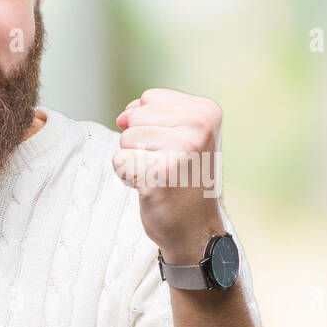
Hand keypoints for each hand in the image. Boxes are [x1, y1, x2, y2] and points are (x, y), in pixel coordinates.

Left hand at [112, 87, 225, 262]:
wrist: (196, 228)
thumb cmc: (184, 179)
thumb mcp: (182, 135)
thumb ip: (152, 113)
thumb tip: (122, 116)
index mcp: (206, 112)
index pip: (148, 98)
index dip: (150, 125)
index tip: (173, 149)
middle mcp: (199, 127)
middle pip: (134, 116)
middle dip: (140, 143)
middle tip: (166, 166)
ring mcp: (182, 150)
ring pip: (125, 138)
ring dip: (134, 161)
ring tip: (159, 176)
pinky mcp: (161, 174)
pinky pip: (119, 161)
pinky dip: (127, 177)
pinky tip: (151, 188)